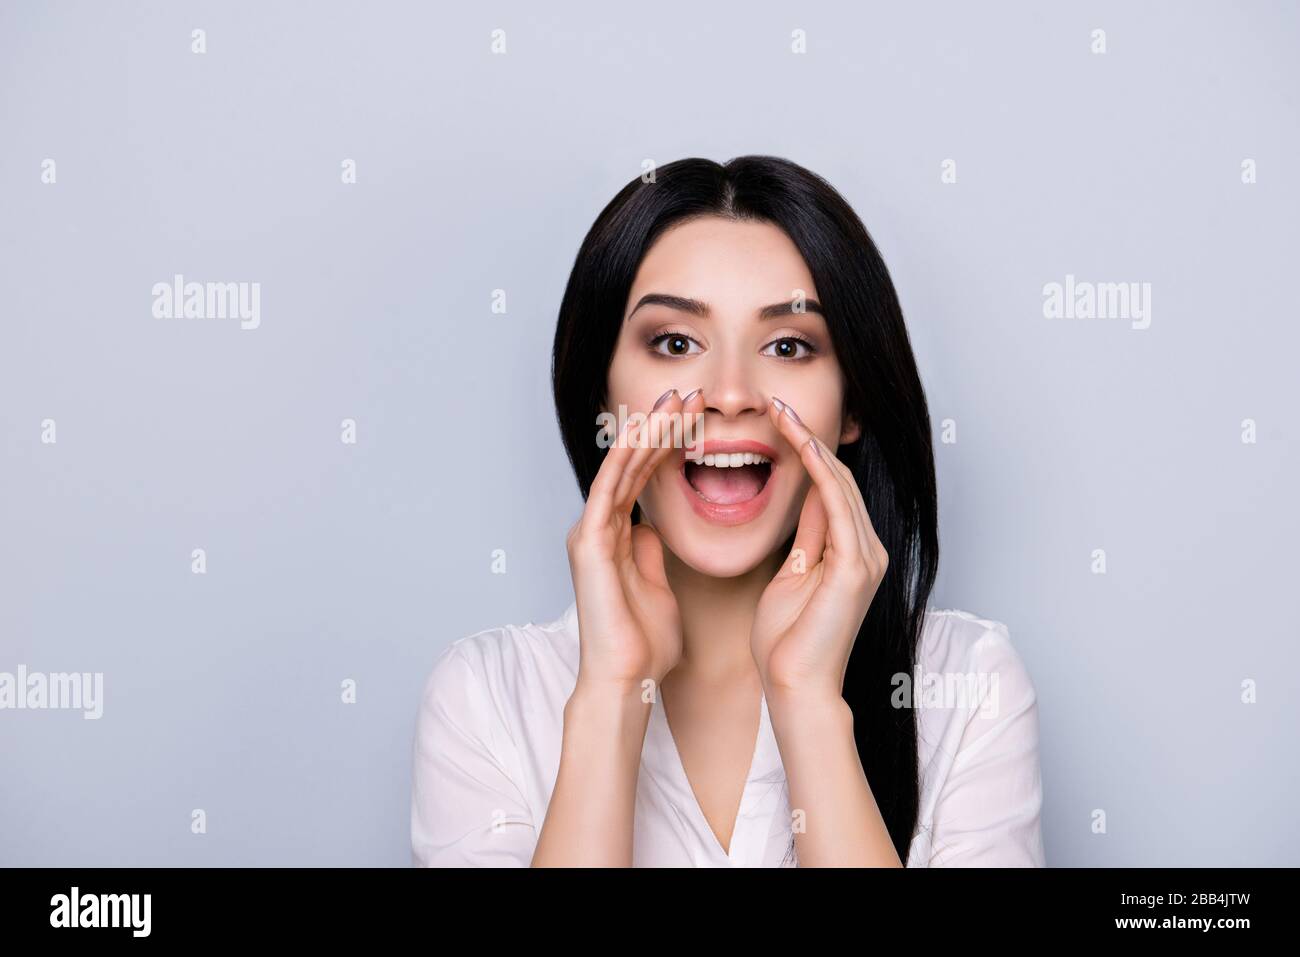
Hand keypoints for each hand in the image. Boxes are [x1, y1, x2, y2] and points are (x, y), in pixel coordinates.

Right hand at [566, 387, 704, 695]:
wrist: (627, 681)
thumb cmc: (644, 646)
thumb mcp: (657, 588)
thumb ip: (650, 556)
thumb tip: (652, 531)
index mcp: (616, 539)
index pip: (642, 479)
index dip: (667, 447)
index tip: (696, 420)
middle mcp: (598, 529)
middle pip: (630, 465)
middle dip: (659, 428)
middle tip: (689, 395)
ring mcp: (590, 534)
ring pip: (620, 467)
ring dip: (648, 432)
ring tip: (676, 401)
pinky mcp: (590, 542)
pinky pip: (611, 488)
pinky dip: (629, 458)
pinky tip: (650, 432)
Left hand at [750, 397, 888, 699]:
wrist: (796, 688)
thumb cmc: (785, 644)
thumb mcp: (791, 576)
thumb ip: (806, 539)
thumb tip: (804, 499)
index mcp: (852, 553)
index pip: (830, 489)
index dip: (805, 453)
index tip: (776, 423)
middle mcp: (868, 550)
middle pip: (839, 479)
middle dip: (807, 439)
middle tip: (775, 404)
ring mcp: (867, 557)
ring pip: (840, 484)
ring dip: (810, 445)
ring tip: (781, 413)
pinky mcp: (857, 566)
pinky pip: (838, 505)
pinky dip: (818, 471)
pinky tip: (798, 444)